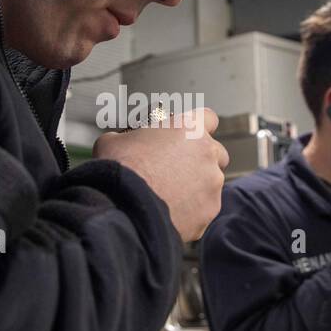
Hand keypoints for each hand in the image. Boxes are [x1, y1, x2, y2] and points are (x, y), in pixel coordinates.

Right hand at [93, 106, 228, 241]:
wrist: (123, 208)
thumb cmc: (119, 170)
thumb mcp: (113, 140)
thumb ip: (128, 136)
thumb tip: (121, 141)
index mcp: (188, 128)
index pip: (208, 118)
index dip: (198, 127)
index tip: (189, 137)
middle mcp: (207, 152)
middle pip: (216, 153)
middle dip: (201, 160)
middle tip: (178, 169)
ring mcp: (212, 182)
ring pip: (211, 182)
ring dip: (197, 186)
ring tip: (170, 196)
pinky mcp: (210, 209)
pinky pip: (205, 207)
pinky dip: (192, 210)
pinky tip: (171, 212)